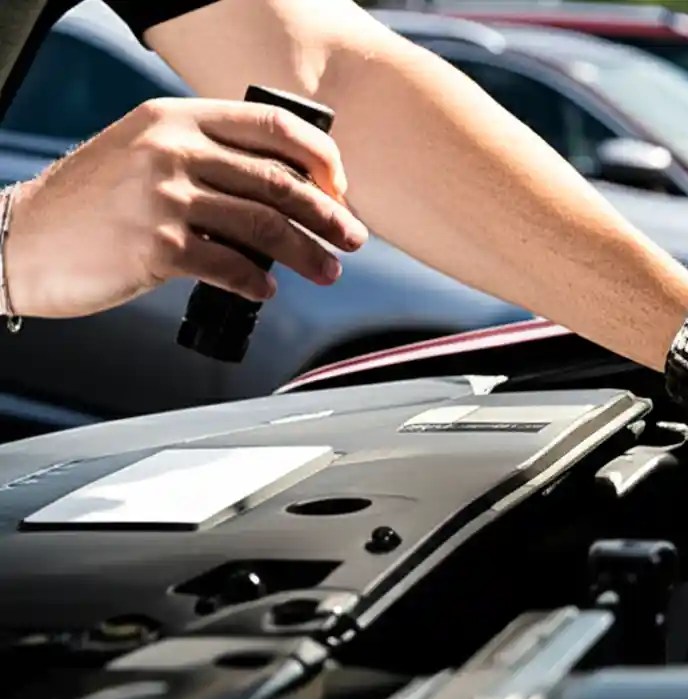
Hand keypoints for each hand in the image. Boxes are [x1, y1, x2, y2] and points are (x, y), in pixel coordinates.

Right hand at [4, 97, 367, 318]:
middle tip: (353, 237)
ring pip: (265, 225)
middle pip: (279, 181)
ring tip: (329, 270)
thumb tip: (283, 185)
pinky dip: (258, 281)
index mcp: (177, 117)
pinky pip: (231, 265)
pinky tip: (267, 290)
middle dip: (328, 213)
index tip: (339, 186)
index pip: (273, 125)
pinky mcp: (157, 246)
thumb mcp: (143, 152)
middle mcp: (173, 149)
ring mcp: (164, 197)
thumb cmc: (91, 203)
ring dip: (308, 254)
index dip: (320, 156)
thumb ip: (204, 155)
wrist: (21, 240)